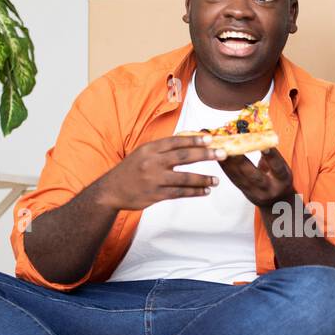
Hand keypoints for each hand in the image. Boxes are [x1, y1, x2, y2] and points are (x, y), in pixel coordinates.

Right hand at [98, 135, 219, 209]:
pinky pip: (180, 193)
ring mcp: (154, 179)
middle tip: (222, 154)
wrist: (111, 191)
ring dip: (203, 178)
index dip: (194, 140)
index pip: (176, 142)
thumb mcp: (142, 153)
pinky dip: (194, 192)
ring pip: (184, 178)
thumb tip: (188, 143)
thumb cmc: (130, 170)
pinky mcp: (155, 195)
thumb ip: (162, 150)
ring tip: (216, 180)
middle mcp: (152, 162)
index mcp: (149, 149)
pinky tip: (205, 190)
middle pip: (184, 157)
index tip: (210, 139)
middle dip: (205, 155)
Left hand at [218, 145, 294, 208]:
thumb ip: (272, 155)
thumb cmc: (279, 180)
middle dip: (241, 160)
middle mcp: (268, 188)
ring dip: (227, 161)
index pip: (277, 167)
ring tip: (219, 147)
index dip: (271, 155)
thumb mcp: (283, 168)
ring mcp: (254, 192)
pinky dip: (224, 166)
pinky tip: (217, 156)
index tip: (264, 144)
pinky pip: (232, 178)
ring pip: (239, 176)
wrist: (277, 203)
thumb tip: (258, 134)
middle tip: (231, 145)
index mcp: (282, 179)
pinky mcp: (243, 191)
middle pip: (254, 175)